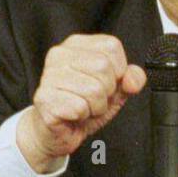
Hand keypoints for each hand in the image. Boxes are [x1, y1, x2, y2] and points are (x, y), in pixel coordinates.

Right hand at [17, 34, 145, 172]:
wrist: (57, 132)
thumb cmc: (83, 105)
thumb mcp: (116, 89)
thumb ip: (131, 79)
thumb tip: (133, 79)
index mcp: (77, 44)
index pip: (111, 46)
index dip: (118, 70)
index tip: (105, 82)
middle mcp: (59, 54)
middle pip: (102, 67)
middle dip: (106, 91)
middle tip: (93, 99)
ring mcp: (49, 75)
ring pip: (93, 89)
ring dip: (95, 107)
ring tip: (83, 108)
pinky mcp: (44, 98)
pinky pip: (79, 107)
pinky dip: (83, 116)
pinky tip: (72, 115)